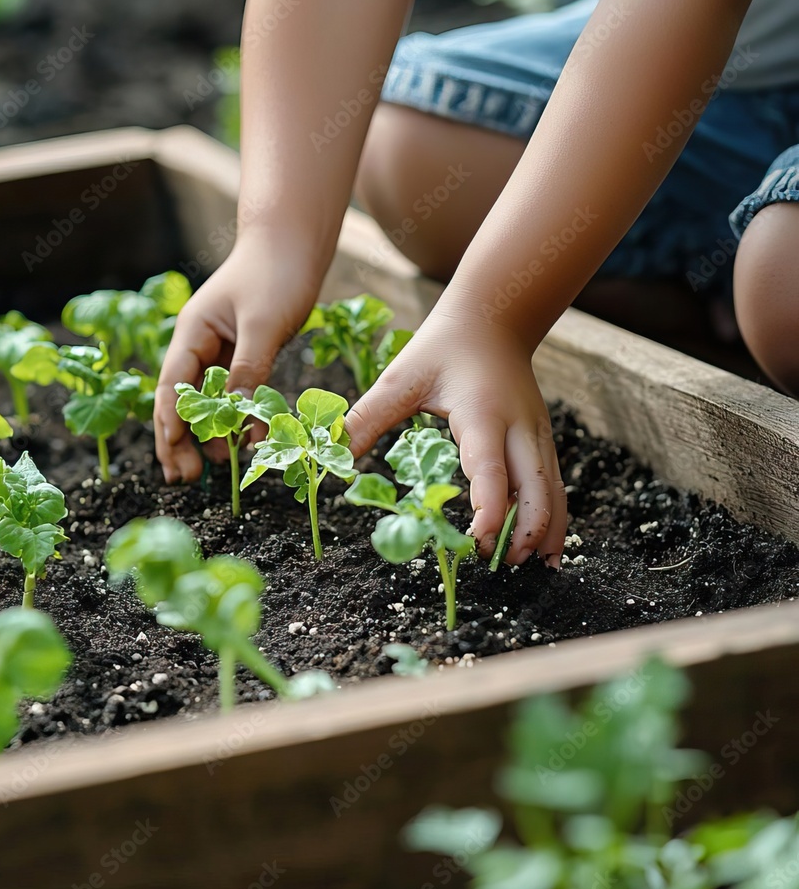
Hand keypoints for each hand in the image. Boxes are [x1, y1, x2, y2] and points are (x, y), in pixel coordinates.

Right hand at [155, 241, 322, 483]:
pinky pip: (233, 394)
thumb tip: (240, 420)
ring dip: (208, 435)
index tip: (175, 460)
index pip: (172, 388)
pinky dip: (234, 419)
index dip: (171, 427)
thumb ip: (249, 371)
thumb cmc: (275, 273)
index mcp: (191, 333)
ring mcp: (220, 350)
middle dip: (180, 440)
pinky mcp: (243, 355)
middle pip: (181, 401)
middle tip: (187, 479)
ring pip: (207, 402)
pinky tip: (241, 443)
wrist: (295, 243)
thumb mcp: (263, 325)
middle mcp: (199, 344)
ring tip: (213, 469)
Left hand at [344, 306, 566, 566]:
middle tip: (498, 565)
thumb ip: (367, 417)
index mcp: (482, 415)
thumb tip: (333, 455)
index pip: (492, 472)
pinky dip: (554, 517)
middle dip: (523, 532)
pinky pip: (555, 485)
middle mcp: (519, 429)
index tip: (476, 543)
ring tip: (529, 568)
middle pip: (537, 489)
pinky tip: (547, 548)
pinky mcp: (543, 440)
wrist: (493, 319)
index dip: (489, 511)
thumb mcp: (399, 379)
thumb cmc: (441, 348)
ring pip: (554, 492)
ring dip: (545, 531)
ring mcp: (538, 435)